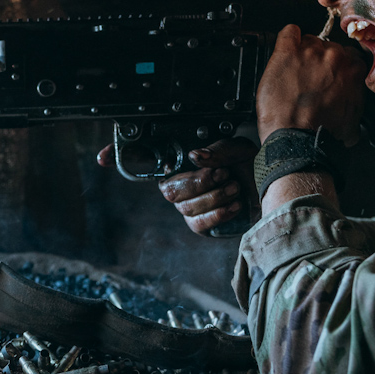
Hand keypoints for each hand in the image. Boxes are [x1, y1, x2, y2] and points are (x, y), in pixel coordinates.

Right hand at [98, 138, 257, 234]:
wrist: (272, 186)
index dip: (117, 156)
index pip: (142, 158)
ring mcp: (188, 205)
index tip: (102, 157)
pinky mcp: (203, 225)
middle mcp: (178, 183)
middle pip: (168, 190)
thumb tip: (194, 156)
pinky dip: (217, 215)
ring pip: (186, 208)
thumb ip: (215, 150)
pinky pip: (198, 226)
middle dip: (196, 183)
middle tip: (221, 174)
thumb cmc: (249, 163)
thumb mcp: (236, 147)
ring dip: (214, 197)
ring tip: (234, 187)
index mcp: (180, 160)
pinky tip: (232, 204)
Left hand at [257, 24, 365, 144]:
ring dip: (301, 53)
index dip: (334, 66)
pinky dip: (287, 38)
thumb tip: (352, 105)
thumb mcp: (353, 122)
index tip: (327, 74)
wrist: (299, 139)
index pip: (347, 55)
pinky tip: (285, 48)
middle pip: (326, 46)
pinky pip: (288, 33)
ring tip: (293, 72)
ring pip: (308, 41)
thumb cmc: (323, 134)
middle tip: (308, 78)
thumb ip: (355, 103)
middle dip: (318, 61)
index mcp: (354, 70)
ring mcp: (311, 52)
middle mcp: (335, 56)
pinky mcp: (287, 53)